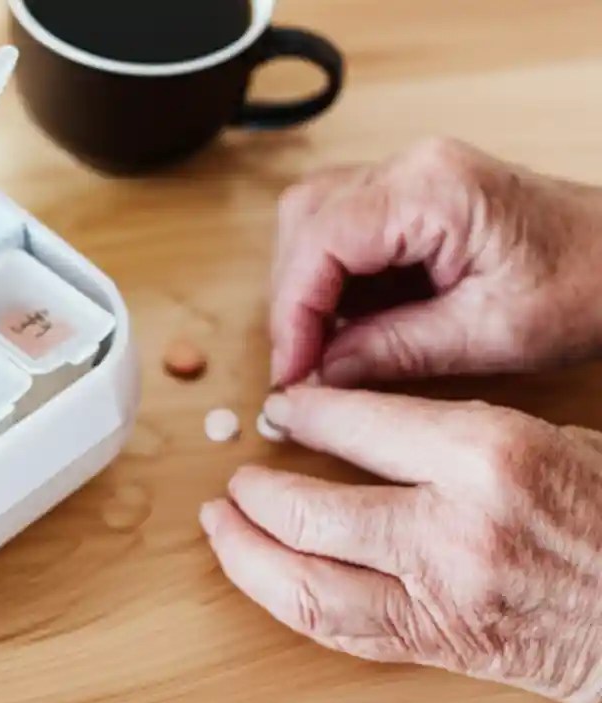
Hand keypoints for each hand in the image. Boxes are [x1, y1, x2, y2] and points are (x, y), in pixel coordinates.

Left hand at [200, 386, 601, 702]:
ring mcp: (440, 598)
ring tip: (222, 525)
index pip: (354, 425)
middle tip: (239, 477)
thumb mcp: (542, 437)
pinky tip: (264, 575)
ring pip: (305, 586)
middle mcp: (453, 531)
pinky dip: (287, 601)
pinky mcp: (437, 644)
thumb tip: (346, 422)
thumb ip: (445, 432)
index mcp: (486, 457)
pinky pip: (339, 629)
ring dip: (245, 556)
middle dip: (256, 492)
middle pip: (307, 513)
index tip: (283, 407)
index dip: (303, 413)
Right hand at [271, 137, 601, 387]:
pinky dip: (333, 280)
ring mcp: (410, 177)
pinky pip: (343, 229)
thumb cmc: (590, 284)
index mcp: (433, 189)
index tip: (290, 370)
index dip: (293, 312)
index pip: (322, 241)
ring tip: (324, 348)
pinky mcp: (412, 197)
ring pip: (313, 221)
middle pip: (305, 222)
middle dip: (292, 300)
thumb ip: (394, 351)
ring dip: (307, 289)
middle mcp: (412, 168)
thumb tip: (319, 375)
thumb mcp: (491, 335)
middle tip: (301, 365)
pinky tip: (351, 325)